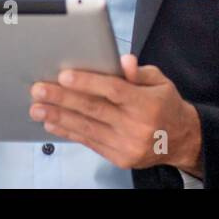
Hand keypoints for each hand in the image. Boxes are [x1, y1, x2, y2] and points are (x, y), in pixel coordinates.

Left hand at [29, 54, 203, 175]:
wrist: (181, 140)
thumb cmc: (165, 104)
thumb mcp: (160, 81)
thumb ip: (138, 72)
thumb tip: (123, 61)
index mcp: (147, 103)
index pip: (113, 90)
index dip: (88, 82)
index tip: (64, 75)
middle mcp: (136, 126)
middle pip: (94, 110)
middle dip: (63, 99)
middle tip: (39, 90)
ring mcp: (127, 145)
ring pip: (87, 128)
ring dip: (59, 117)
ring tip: (37, 107)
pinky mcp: (120, 158)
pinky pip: (89, 142)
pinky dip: (69, 132)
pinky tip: (52, 123)